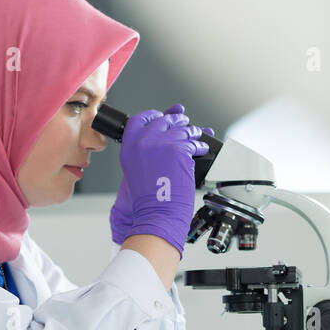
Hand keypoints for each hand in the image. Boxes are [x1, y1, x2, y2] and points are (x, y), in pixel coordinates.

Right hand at [117, 104, 211, 257]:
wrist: (155, 213)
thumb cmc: (147, 199)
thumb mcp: (136, 169)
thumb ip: (144, 150)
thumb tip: (161, 134)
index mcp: (128, 146)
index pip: (139, 120)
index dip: (152, 116)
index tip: (160, 117)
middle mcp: (142, 142)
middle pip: (162, 121)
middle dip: (175, 121)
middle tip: (182, 124)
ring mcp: (160, 144)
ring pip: (181, 129)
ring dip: (191, 132)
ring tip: (195, 136)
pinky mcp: (178, 150)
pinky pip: (193, 142)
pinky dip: (200, 145)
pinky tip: (201, 149)